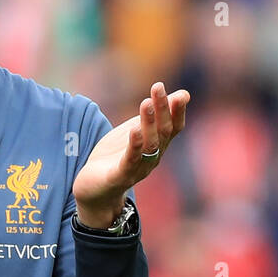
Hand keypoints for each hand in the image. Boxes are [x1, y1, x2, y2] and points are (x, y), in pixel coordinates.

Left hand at [73, 82, 189, 227]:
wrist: (94, 189)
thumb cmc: (116, 157)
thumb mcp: (136, 131)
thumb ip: (154, 115)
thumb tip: (184, 93)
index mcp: (158, 146)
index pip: (174, 128)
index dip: (178, 112)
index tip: (181, 95)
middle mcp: (153, 158)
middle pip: (163, 133)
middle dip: (162, 109)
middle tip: (158, 88)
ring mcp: (138, 168)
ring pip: (149, 145)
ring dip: (149, 123)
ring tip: (145, 103)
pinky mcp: (120, 177)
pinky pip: (130, 161)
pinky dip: (134, 145)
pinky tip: (134, 130)